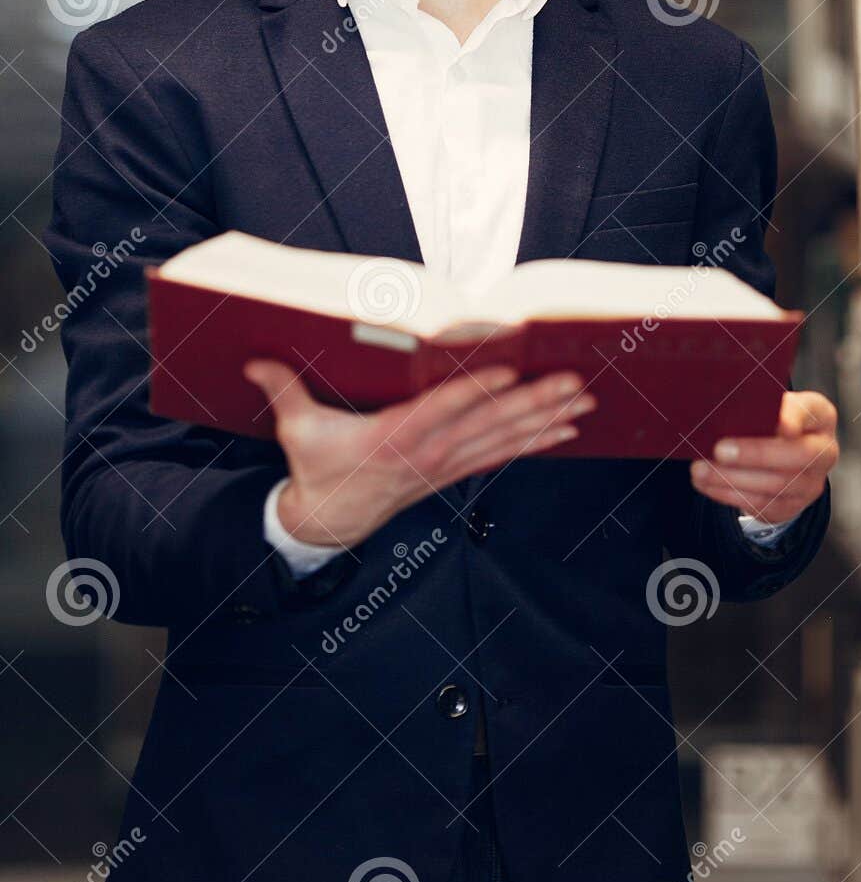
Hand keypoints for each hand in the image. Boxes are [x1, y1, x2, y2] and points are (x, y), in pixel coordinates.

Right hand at [243, 360, 597, 550]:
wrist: (328, 522)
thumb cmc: (317, 469)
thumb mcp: (296, 430)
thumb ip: (283, 389)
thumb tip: (255, 359)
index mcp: (393, 438)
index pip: (442, 409)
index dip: (476, 391)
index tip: (510, 371)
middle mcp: (429, 453)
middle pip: (490, 424)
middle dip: (536, 403)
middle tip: (576, 383)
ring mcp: (446, 466)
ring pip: (504, 439)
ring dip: (547, 419)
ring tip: (584, 401)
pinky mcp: (454, 472)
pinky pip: (502, 455)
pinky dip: (536, 442)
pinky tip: (566, 430)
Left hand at [690, 389, 837, 524]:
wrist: (780, 455)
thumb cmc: (770, 420)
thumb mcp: (769, 404)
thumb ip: (757, 403)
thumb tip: (724, 405)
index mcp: (820, 416)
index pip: (811, 413)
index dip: (794, 417)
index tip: (778, 421)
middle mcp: (825, 452)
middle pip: (798, 456)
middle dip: (756, 454)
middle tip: (719, 449)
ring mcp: (811, 484)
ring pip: (775, 486)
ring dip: (732, 479)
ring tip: (699, 469)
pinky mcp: (791, 507)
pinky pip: (761, 506)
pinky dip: (729, 494)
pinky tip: (706, 484)